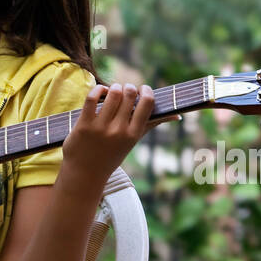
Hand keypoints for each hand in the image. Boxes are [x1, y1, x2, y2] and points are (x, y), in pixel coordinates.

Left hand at [62, 83, 180, 187]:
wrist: (85, 173)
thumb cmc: (112, 155)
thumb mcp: (133, 141)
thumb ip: (152, 124)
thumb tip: (177, 116)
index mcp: (133, 134)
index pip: (147, 102)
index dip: (146, 91)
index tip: (143, 89)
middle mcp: (118, 130)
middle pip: (129, 94)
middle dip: (129, 87)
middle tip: (126, 90)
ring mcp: (100, 128)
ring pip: (112, 93)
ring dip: (115, 87)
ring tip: (113, 91)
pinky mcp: (83, 125)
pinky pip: (92, 98)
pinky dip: (98, 90)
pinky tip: (100, 93)